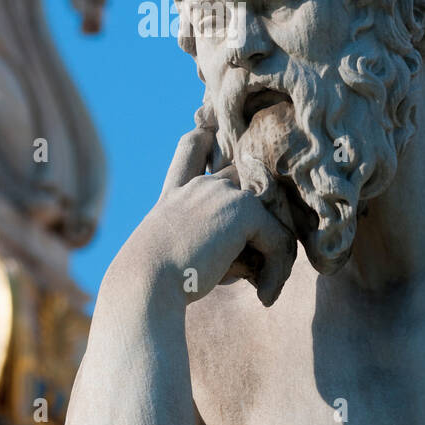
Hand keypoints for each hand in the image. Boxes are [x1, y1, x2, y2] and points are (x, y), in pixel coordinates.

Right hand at [114, 125, 296, 308]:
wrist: (145, 281)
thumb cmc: (154, 282)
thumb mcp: (176, 254)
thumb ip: (212, 243)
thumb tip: (255, 260)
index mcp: (176, 194)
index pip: (193, 146)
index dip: (206, 136)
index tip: (211, 130)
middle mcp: (200, 186)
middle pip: (248, 178)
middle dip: (264, 210)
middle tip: (271, 262)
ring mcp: (223, 193)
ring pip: (271, 214)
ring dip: (277, 251)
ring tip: (266, 286)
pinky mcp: (244, 211)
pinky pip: (280, 240)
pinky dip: (278, 270)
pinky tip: (263, 294)